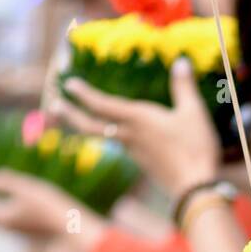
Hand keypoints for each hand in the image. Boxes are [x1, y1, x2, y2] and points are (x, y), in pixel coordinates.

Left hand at [0, 170, 72, 237]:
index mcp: (2, 218)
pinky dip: (2, 209)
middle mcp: (8, 228)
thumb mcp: (25, 186)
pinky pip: (9, 220)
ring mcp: (20, 232)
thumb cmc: (50, 205)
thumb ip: (4, 181)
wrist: (74, 228)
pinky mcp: (31, 232)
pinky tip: (8, 203)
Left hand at [50, 58, 220, 194]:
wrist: (196, 189)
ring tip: (77, 118)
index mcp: (137, 119)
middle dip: (71, 115)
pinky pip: (121, 145)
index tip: (68, 84)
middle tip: (54, 105)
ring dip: (88, 126)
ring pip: (105, 136)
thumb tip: (181, 61)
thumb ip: (183, 86)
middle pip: (92, 126)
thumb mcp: (193, 112)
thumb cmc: (195, 148)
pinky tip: (117, 134)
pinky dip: (111, 136)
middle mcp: (129, 136)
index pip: (102, 104)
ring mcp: (134, 152)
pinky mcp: (143, 163)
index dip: (83, 93)